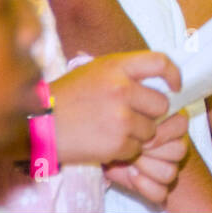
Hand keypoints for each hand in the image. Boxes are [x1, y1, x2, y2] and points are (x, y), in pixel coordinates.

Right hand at [51, 51, 181, 165]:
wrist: (36, 125)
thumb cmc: (68, 97)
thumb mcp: (96, 71)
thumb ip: (125, 72)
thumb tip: (159, 79)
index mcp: (117, 67)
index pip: (161, 62)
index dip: (174, 74)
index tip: (175, 87)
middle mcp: (122, 89)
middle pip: (162, 104)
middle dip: (151, 113)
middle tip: (129, 116)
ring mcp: (121, 117)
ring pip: (151, 130)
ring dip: (137, 134)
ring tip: (111, 129)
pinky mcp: (116, 142)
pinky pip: (136, 149)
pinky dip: (125, 150)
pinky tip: (104, 141)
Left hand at [103, 111, 189, 204]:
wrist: (114, 153)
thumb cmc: (120, 133)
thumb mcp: (128, 120)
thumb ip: (137, 119)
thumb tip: (137, 129)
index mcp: (171, 124)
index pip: (181, 124)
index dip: (162, 133)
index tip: (143, 137)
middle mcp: (176, 145)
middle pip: (179, 150)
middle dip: (152, 152)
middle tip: (137, 149)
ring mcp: (171, 167)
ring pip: (169, 172)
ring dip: (147, 168)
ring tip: (133, 163)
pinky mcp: (162, 188)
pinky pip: (160, 192)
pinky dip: (144, 186)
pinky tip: (133, 176)